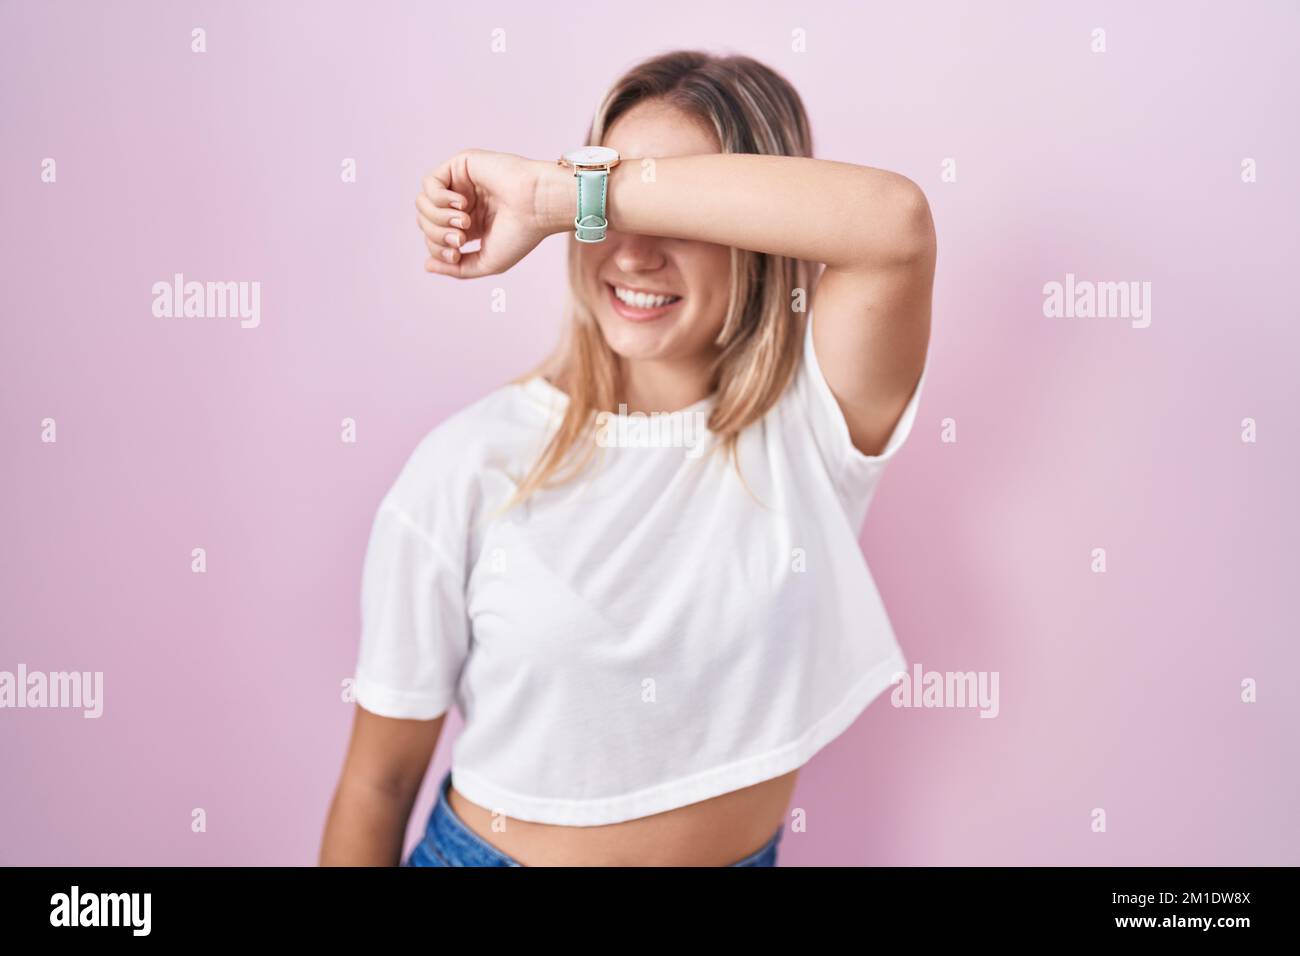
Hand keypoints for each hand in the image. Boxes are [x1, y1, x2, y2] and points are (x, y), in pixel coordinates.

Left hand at [416, 149, 551, 277]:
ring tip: (463, 220)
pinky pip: (429, 183)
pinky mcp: (460, 165)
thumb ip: (457, 269)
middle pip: (426, 222)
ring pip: (423, 203)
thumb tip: (427, 265)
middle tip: (461, 237)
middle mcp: (463, 204)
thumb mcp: (487, 262)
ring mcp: (461, 183)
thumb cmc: (520, 234)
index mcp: (470, 226)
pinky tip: (463, 203)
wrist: (538, 207)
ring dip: (438, 217)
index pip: (435, 239)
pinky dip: (439, 198)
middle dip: (437, 235)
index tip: (459, 252)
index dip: (439, 249)